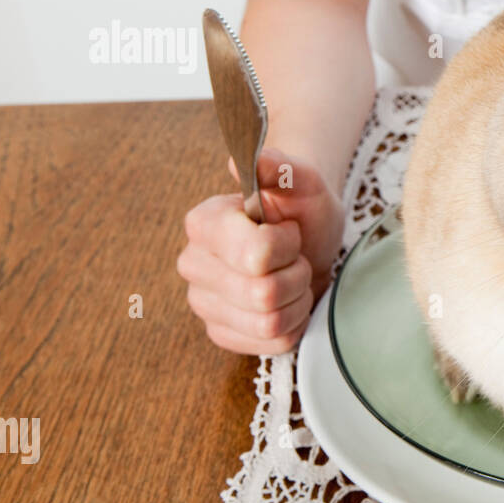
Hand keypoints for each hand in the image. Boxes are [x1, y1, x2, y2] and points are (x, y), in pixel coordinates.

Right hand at [178, 147, 344, 354]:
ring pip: (269, 322)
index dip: (287, 245)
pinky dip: (293, 324)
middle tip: (295, 258)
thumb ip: (281, 167)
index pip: (256, 255)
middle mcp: (193, 264)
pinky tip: (287, 302)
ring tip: (292, 278)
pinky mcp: (221, 333)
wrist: (310, 243)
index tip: (288, 231)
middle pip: (263, 294)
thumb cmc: (303, 211)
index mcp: (204, 223)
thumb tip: (250, 160)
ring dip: (296, 300)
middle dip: (296, 275)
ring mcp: (203, 303)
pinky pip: (271, 342)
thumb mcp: (303, 182)